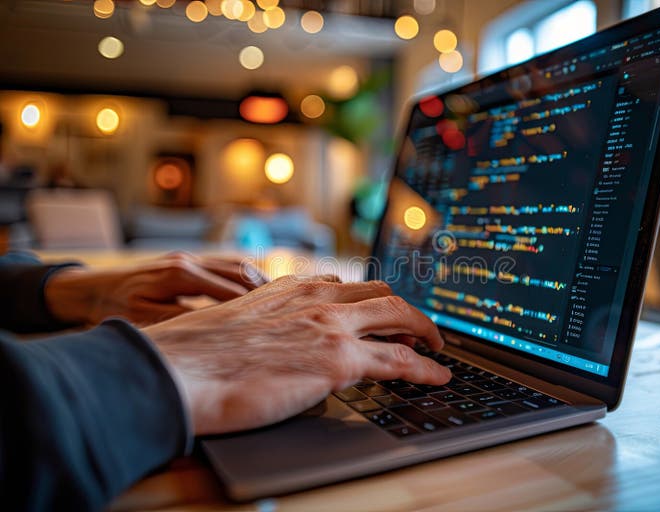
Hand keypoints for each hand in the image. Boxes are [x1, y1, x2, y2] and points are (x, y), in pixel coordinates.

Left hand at [45, 252, 266, 325]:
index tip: (274, 316)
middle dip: (263, 288)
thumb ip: (183, 319)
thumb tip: (217, 325)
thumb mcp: (146, 319)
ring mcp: (187, 258)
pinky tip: (254, 289)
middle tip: (288, 305)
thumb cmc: (114, 307)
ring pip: (233, 264)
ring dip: (256, 280)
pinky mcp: (184, 261)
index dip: (254, 302)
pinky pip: (221, 264)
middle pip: (237, 270)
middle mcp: (188, 260)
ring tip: (279, 297)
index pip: (229, 288)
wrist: (88, 289)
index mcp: (181, 274)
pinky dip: (241, 275)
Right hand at [143, 275, 450, 434]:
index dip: (369, 299)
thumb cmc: (192, 356)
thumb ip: (267, 324)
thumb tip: (278, 346)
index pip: (344, 285)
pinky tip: (438, 375)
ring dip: (424, 331)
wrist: (178, 371)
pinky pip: (400, 360)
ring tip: (436, 346)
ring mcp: (331, 325)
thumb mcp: (236, 324)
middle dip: (406, 311)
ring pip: (399, 316)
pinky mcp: (340, 359)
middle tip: (417, 327)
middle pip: (381, 295)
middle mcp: (315, 298)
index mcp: (289, 287)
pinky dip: (426, 368)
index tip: (379, 309)